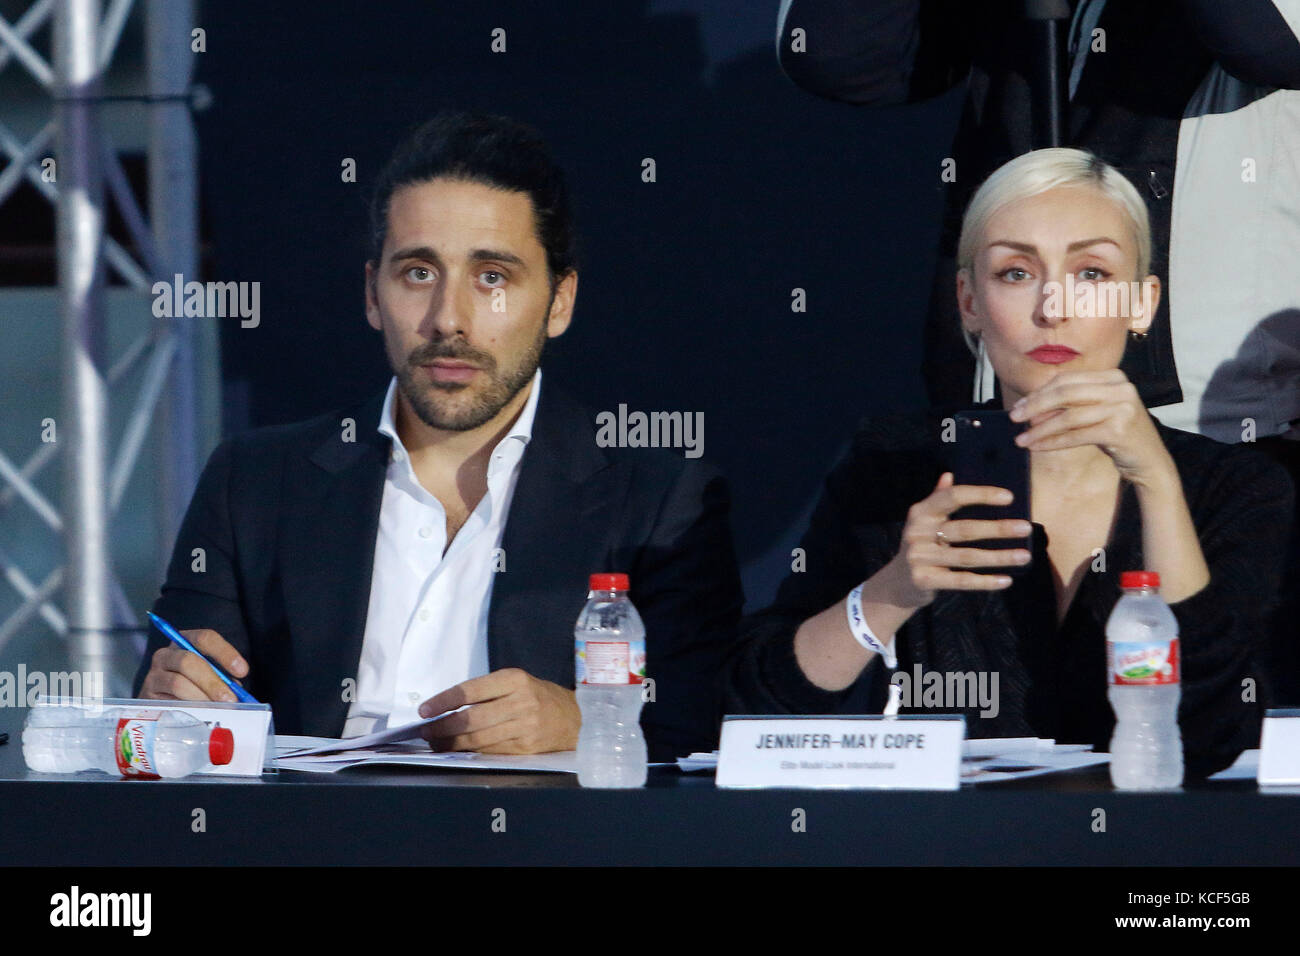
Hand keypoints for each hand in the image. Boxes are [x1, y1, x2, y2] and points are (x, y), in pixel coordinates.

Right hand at [139, 628, 248, 700]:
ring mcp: (153, 675)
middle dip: (213, 682)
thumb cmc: (193, 687)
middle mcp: (166, 655)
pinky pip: (167, 703)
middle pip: (189, 661)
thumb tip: (238, 694)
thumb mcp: (209, 678)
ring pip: (178, 683)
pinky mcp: (146, 696)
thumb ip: (223, 681)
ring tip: (216, 709)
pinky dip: (186, 709)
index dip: (225, 653)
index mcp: (185, 643)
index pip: (205, 638)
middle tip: (230, 699)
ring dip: (201, 698)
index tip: (242, 671)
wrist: (160, 705)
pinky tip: (198, 715)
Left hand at [417, 668, 580, 753]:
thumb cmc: (540, 697)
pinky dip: (471, 752)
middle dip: (443, 728)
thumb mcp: (518, 683)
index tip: (425, 710)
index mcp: (514, 680)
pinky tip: (459, 750)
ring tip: (436, 743)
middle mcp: (520, 702)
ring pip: (478, 739)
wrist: (576, 718)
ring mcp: (524, 727)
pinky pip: (491, 752)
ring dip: (452, 743)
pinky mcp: (526, 748)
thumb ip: (487, 692)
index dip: (443, 702)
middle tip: (425, 732)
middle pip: (471, 719)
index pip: (470, 691)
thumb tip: (448, 709)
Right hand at [883, 472, 1031, 608]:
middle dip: (998, 528)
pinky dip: (985, 582)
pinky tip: (1006, 580)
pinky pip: (961, 580)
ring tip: (1025, 556)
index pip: (953, 497)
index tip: (1009, 497)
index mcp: (920, 513)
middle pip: (965, 529)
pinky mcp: (924, 580)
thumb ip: (937, 499)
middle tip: (1026, 528)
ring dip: (999, 557)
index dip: (981, 495)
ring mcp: (919, 557)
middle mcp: (917, 533)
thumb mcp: (923, 522)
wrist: (896, 583)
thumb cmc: (921, 546)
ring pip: (967, 556)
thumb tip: (949, 475)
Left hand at [1009, 369, 1171, 485]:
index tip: (1019, 405)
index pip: (1067, 380)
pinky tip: (1037, 447)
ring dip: (1040, 429)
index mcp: (1114, 376)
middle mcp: (1121, 387)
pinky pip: (1076, 435)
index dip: (1039, 393)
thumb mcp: (1097, 410)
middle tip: (1013, 418)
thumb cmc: (1117, 434)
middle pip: (1065, 393)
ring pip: (1069, 417)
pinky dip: (1053, 442)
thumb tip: (1030, 405)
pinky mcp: (1119, 430)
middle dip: (1035, 406)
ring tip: (1021, 439)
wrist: (1149, 460)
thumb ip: (1072, 402)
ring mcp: (1122, 407)